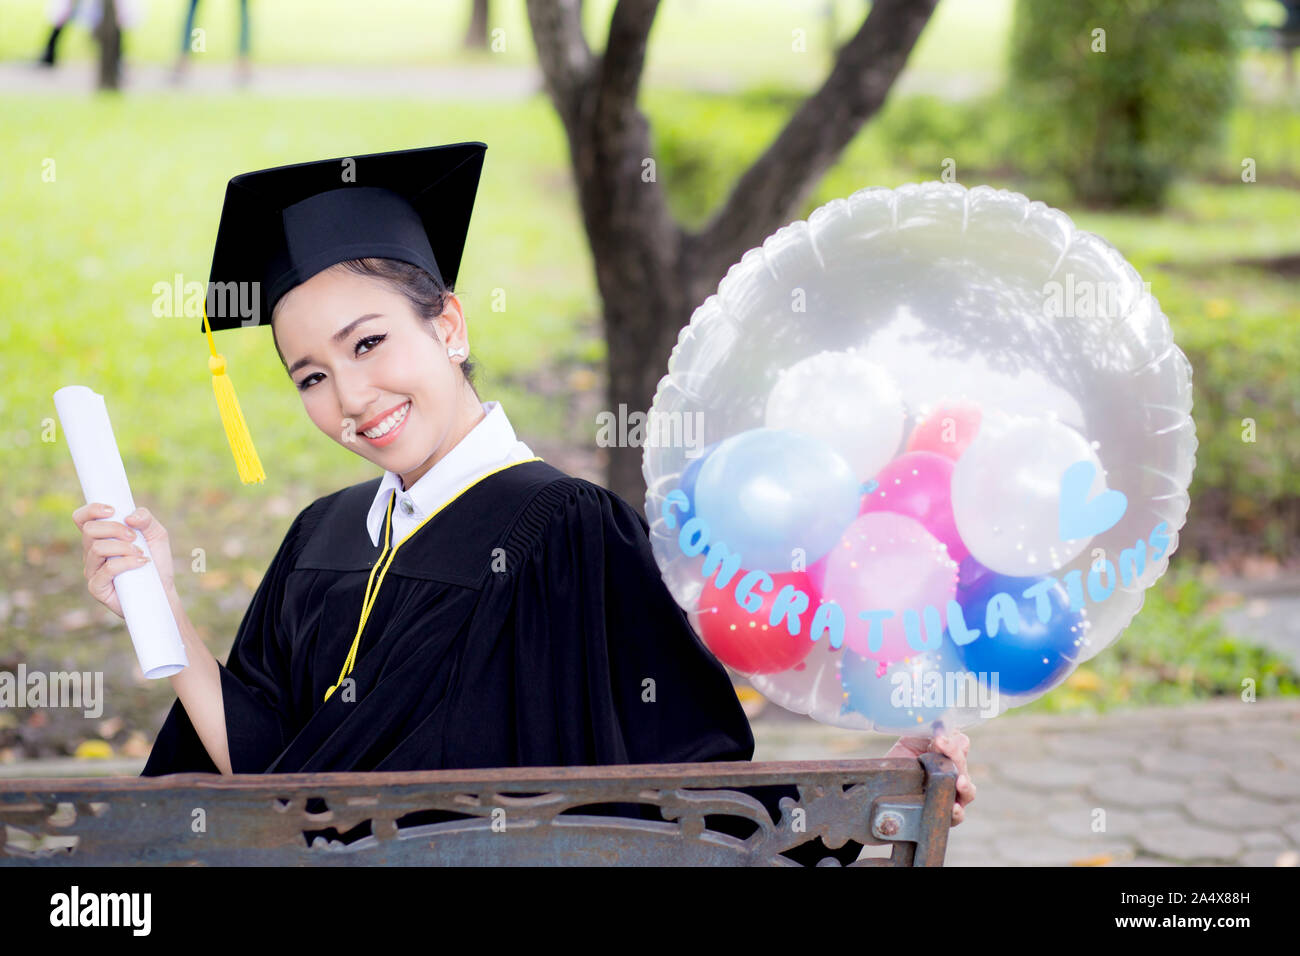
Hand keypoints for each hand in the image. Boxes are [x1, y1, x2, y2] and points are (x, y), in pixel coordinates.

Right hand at [74, 502, 175, 618]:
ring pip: (97, 548)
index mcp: (101, 537)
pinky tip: (142, 563)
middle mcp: (92, 552)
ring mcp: (92, 570)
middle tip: (134, 537)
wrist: (162, 591)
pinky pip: (106, 570)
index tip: (113, 510)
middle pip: (89, 530)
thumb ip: (146, 519)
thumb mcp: (157, 535)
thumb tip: (129, 517)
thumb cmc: (156, 561)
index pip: (82, 519)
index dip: (91, 510)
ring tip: (141, 553)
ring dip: (123, 547)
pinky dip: (127, 563)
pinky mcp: (97, 587)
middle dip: (115, 528)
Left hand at [885, 730, 974, 826]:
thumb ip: (927, 733)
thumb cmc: (898, 761)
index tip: (938, 739)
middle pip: (963, 765)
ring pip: (968, 791)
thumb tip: (941, 730)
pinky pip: (957, 816)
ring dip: (965, 785)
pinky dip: (958, 812)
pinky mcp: (943, 813)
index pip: (961, 745)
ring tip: (959, 782)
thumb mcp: (910, 742)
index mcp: (948, 754)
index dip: (953, 741)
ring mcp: (951, 794)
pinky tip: (954, 808)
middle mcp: (954, 774)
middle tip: (940, 747)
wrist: (881, 786)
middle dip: (954, 755)